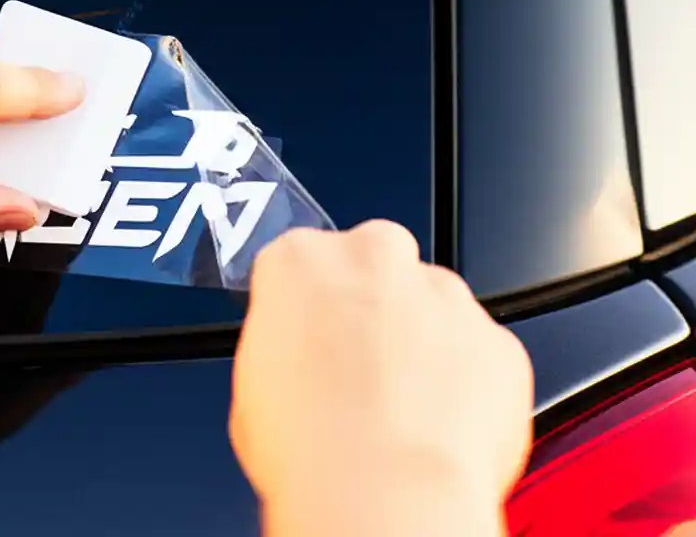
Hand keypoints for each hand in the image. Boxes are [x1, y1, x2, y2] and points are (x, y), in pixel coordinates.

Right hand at [229, 221, 532, 536]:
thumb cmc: (312, 445)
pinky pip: (482, 354)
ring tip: (396, 411)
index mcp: (302, 261)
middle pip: (374, 263)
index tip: (303, 335)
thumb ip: (285, 344)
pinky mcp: (499, 342)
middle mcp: (377, 260)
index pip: (298, 260)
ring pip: (434, 306)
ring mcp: (445, 297)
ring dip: (420, 344)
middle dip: (369, 306)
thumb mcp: (255, 383)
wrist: (385, 494)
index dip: (301, 305)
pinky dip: (467, 383)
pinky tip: (437, 427)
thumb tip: (298, 362)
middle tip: (351, 369)